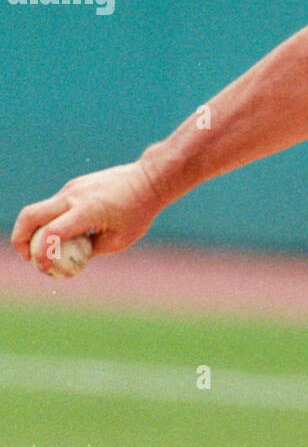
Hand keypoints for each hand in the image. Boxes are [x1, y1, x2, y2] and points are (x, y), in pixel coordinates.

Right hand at [10, 161, 164, 265]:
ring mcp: (71, 188)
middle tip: (28, 257)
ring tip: (47, 250)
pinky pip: (53, 206)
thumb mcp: (119, 240)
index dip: (40, 254)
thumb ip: (92, 250)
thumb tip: (70, 260)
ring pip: (39, 210)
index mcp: (86, 211)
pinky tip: (66, 235)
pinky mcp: (73, 185)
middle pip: (30, 215)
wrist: (148, 179)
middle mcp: (73, 196)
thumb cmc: (138, 212)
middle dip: (20, 239)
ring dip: (35, 231)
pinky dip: (50, 221)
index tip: (42, 267)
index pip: (51, 233)